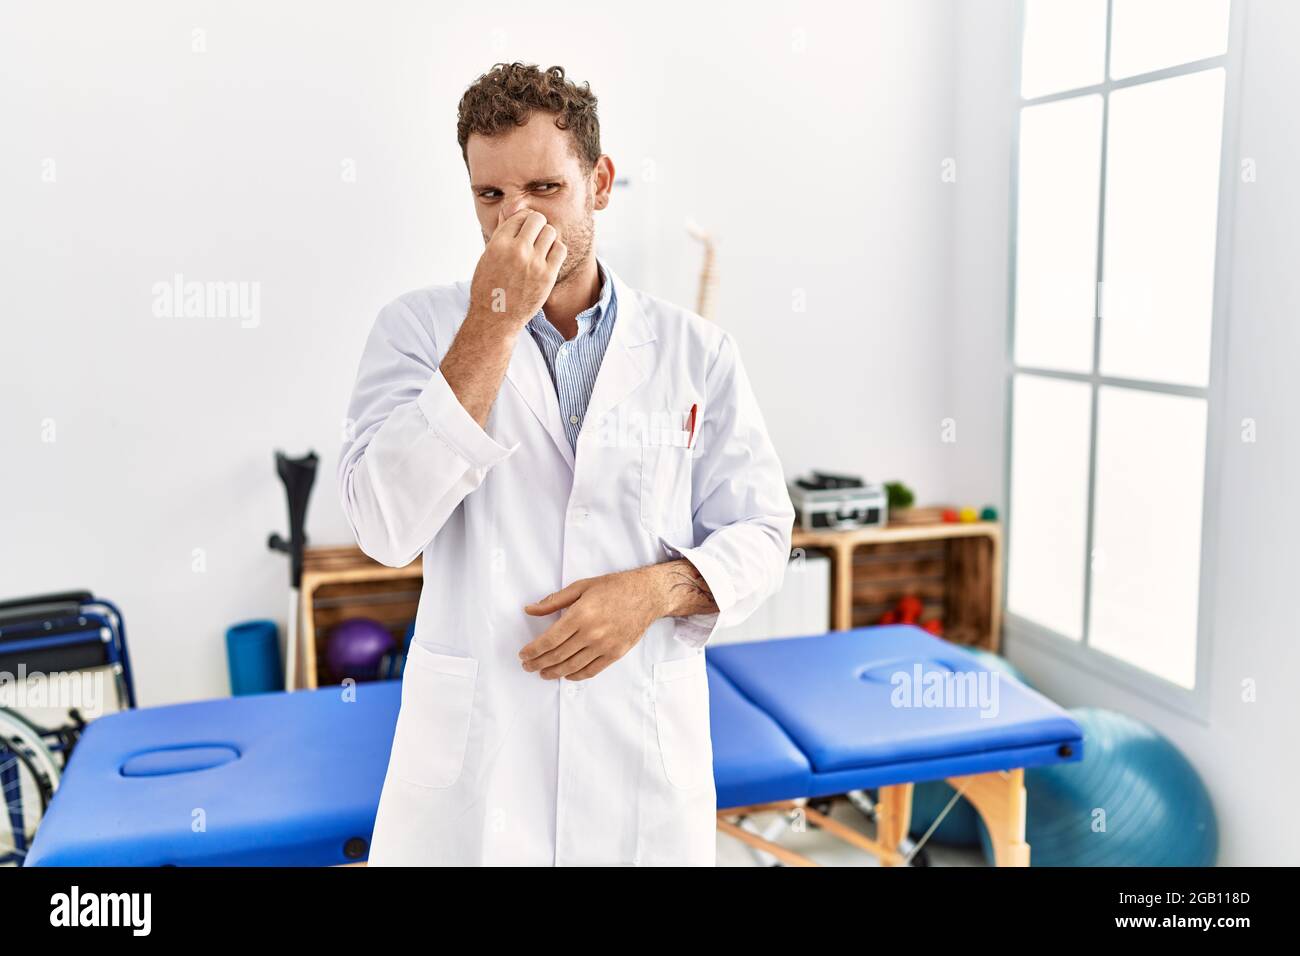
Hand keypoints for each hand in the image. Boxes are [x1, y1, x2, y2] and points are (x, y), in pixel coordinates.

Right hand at [468, 206, 566, 328]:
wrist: (496, 317)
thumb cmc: (488, 287)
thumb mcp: (488, 256)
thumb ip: (501, 232)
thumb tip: (510, 209)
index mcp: (499, 244)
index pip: (519, 216)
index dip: (523, 220)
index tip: (524, 229)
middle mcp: (517, 251)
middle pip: (537, 219)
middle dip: (536, 224)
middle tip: (534, 236)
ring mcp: (534, 263)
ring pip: (550, 232)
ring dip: (547, 236)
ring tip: (541, 247)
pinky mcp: (547, 275)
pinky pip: (560, 249)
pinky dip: (556, 249)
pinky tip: (548, 257)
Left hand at [519, 569, 666, 680]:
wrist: (646, 595)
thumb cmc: (614, 588)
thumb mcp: (581, 587)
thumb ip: (554, 601)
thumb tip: (530, 609)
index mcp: (581, 614)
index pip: (549, 640)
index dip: (533, 650)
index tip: (523, 654)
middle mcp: (592, 633)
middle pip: (558, 656)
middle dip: (538, 663)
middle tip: (528, 666)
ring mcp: (605, 645)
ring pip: (572, 666)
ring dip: (554, 672)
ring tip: (543, 673)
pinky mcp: (615, 653)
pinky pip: (591, 670)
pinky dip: (576, 676)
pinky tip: (567, 675)